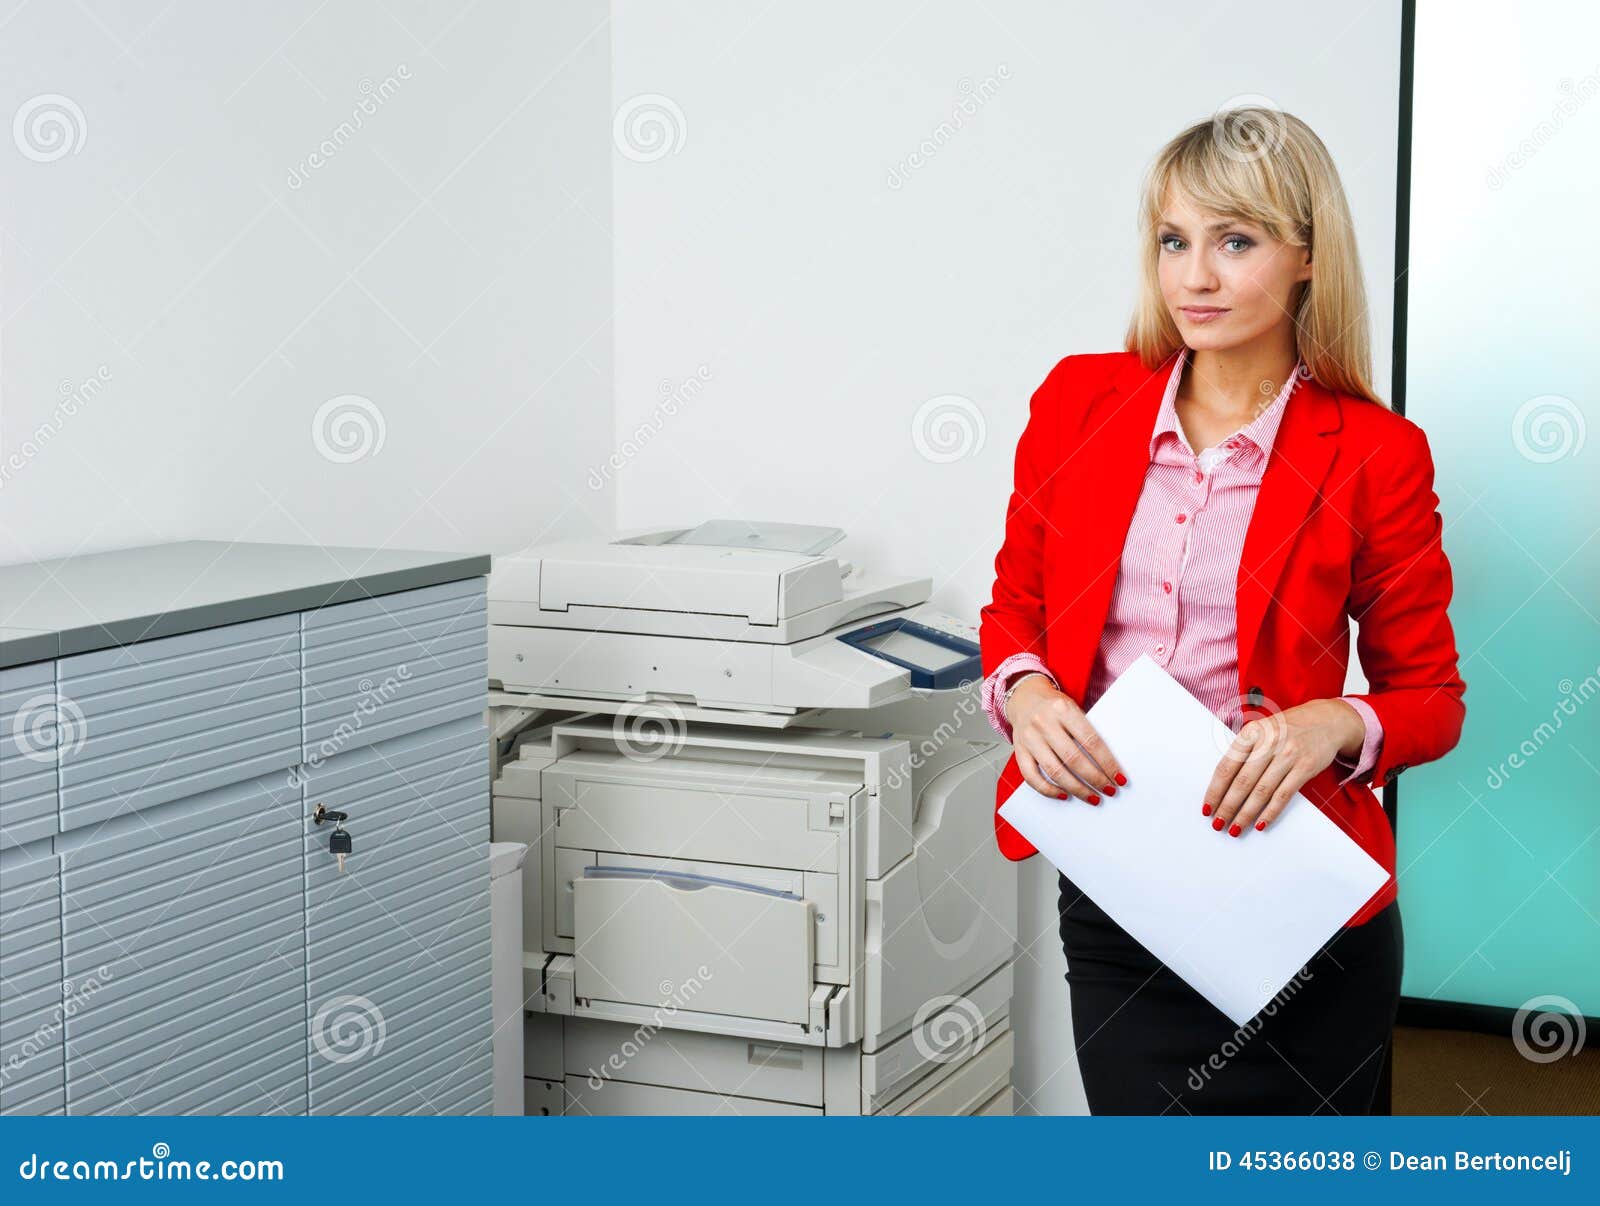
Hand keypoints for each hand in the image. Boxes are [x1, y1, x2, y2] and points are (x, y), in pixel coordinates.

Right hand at [1005, 675, 1126, 804]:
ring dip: (1077, 788)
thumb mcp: (1073, 709)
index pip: (1091, 741)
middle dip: (1095, 779)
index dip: (1107, 763)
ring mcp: (1029, 738)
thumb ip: (1086, 731)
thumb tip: (1108, 764)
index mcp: (1063, 709)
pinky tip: (1064, 794)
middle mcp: (1044, 723)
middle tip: (1109, 790)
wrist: (1025, 697)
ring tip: (1092, 796)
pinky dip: (1049, 790)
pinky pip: (1032, 777)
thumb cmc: (1055, 706)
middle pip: (1073, 759)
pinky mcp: (1019, 751)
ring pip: (1055, 771)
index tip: (1119, 778)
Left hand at [1204, 698, 1365, 835]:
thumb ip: (1244, 751)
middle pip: (1242, 781)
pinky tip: (1260, 823)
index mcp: (1252, 732)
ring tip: (1236, 828)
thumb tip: (1222, 785)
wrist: (1327, 720)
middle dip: (1227, 806)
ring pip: (1261, 791)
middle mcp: (1268, 742)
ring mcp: (1288, 754)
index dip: (1215, 790)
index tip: (1207, 807)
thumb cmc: (1288, 728)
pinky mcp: (1305, 767)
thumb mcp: (1262, 730)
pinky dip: (1270, 812)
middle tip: (1218, 823)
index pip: (1227, 766)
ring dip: (1246, 813)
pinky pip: (1283, 795)